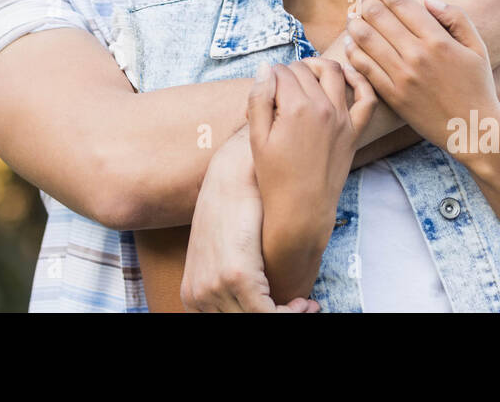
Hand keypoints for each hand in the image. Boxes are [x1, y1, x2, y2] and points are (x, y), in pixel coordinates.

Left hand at [179, 127, 319, 312]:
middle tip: (303, 309)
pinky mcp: (235, 276)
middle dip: (279, 319)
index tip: (289, 311)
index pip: (230, 322)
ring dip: (288, 315)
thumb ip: (231, 285)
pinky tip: (304, 303)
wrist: (232, 177)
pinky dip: (290, 313)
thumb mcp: (223, 256)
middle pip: (243, 322)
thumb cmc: (232, 211)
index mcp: (192, 293)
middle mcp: (197, 295)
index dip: (262, 320)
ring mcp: (213, 287)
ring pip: (256, 320)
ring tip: (306, 305)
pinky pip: (266, 314)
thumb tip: (261, 299)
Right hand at [249, 57, 376, 298]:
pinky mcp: (354, 131)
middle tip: (276, 90)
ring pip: (334, 72)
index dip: (268, 77)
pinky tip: (345, 75)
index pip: (281, 72)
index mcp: (296, 108)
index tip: (262, 91)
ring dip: (318, 65)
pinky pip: (366, 97)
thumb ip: (259, 98)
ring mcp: (342, 118)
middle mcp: (323, 107)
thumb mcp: (256, 138)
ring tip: (305, 72)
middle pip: (304, 70)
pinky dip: (359, 80)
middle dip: (287, 73)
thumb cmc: (275, 178)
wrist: (302, 210)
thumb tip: (265, 68)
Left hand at [344, 0, 499, 160]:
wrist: (472, 130)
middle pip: (378, 17)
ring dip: (355, 23)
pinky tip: (351, 44)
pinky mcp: (391, 95)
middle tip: (364, 1)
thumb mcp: (477, 47)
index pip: (402, 4)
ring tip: (354, 19)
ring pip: (365, 39)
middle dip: (366, 3)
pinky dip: (352, 50)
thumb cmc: (477, 86)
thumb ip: (456, 18)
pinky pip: (363, 66)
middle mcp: (417, 55)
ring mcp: (402, 76)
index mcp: (438, 40)